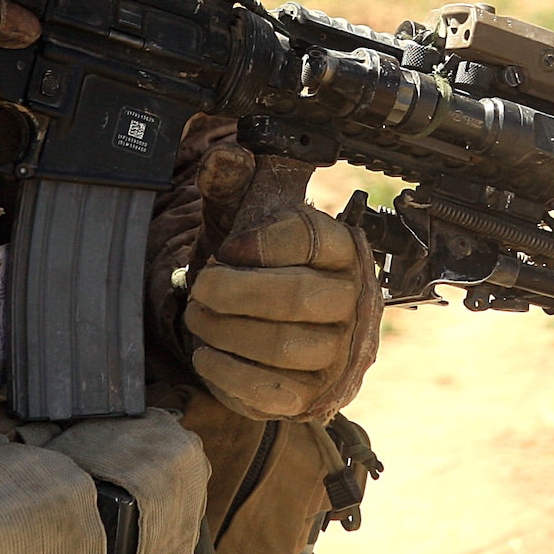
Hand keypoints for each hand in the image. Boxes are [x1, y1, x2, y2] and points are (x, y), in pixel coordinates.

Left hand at [185, 205, 382, 420]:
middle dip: (234, 293)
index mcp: (344, 249)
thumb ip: (233, 184)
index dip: (262, 244)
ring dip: (227, 332)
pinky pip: (273, 391)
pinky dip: (230, 374)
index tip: (228, 248)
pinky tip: (207, 355)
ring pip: (285, 346)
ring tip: (199, 319)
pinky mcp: (315, 394)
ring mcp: (339, 352)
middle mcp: (353, 301)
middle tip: (201, 289)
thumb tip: (224, 159)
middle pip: (297, 297)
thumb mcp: (247, 219)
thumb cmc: (259, 265)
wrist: (268, 322)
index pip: (312, 239)